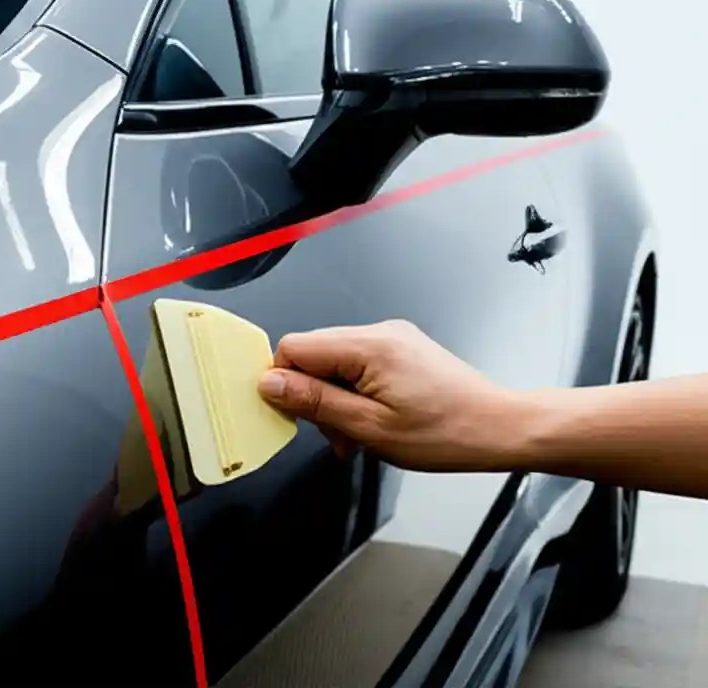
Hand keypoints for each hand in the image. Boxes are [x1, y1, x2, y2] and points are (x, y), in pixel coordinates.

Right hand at [256, 320, 531, 471]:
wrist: (499, 428)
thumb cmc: (445, 434)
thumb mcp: (369, 427)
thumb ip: (314, 402)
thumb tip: (269, 383)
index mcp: (369, 346)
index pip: (295, 346)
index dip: (285, 382)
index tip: (296, 415)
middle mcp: (379, 332)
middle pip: (313, 354)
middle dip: (313, 396)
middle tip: (336, 435)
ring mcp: (392, 338)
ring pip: (334, 363)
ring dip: (334, 400)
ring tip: (357, 436)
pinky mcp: (401, 349)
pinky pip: (358, 365)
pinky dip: (354, 394)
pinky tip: (370, 422)